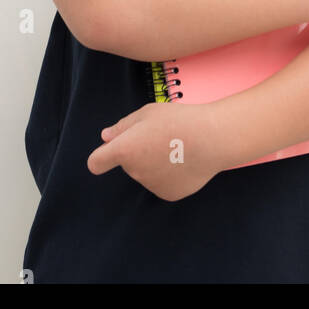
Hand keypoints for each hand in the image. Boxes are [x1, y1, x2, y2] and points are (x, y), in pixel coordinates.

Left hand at [87, 101, 223, 201]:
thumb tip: (105, 138)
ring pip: (146, 172)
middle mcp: (135, 171)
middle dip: (138, 151)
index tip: (106, 154)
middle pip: (128, 163)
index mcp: (125, 149)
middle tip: (161, 136)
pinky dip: (168, 174)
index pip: (97, 162)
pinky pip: (161, 182)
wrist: (211, 140)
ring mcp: (151, 185)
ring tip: (176, 148)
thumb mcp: (147, 113)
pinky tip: (183, 161)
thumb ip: (123, 126)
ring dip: (154, 162)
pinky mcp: (168, 194)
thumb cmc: (178, 120)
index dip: (100, 157)